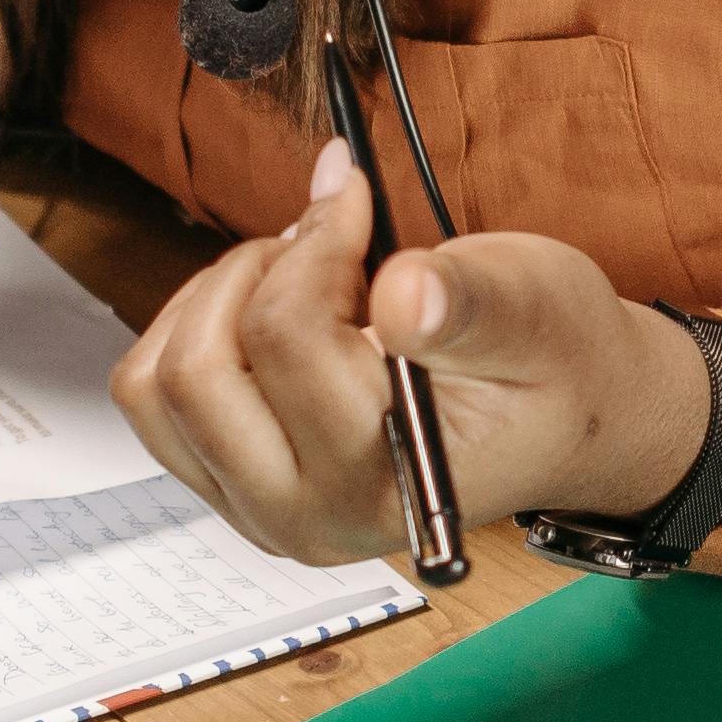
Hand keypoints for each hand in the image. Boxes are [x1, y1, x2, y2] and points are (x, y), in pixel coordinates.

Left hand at [110, 138, 710, 562]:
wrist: (567, 419)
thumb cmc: (556, 363)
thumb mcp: (539, 309)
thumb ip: (472, 305)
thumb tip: (401, 291)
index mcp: (386, 485)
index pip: (285, 342)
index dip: (312, 244)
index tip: (353, 202)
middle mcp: (309, 519)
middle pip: (197, 373)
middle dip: (253, 275)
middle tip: (323, 245)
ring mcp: (260, 511)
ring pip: (155, 387)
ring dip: (213, 303)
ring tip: (299, 281)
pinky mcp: (231, 488)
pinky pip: (154, 403)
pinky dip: (193, 332)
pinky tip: (269, 313)